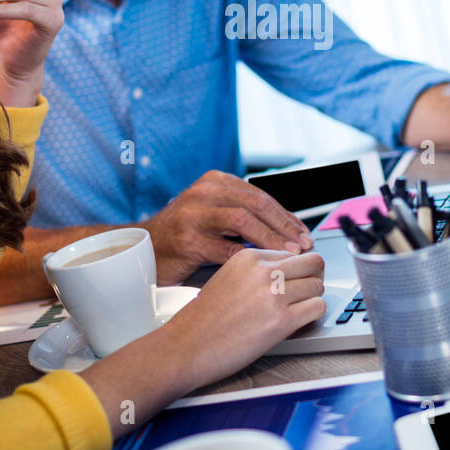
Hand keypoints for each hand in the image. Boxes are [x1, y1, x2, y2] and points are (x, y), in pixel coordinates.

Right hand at [144, 170, 313, 284]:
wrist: (145, 247)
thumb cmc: (184, 234)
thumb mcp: (213, 214)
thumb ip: (242, 214)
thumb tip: (287, 227)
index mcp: (216, 182)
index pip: (261, 196)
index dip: (286, 215)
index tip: (304, 232)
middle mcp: (204, 192)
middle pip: (257, 204)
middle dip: (284, 226)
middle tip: (303, 244)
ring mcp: (193, 214)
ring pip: (244, 221)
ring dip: (271, 239)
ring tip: (288, 254)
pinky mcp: (187, 239)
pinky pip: (225, 248)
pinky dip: (248, 258)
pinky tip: (262, 268)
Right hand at [162, 248, 325, 386]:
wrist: (186, 346)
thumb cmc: (203, 319)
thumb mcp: (228, 277)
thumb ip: (257, 270)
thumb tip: (289, 272)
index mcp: (249, 257)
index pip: (293, 253)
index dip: (298, 269)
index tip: (296, 280)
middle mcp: (263, 271)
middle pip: (313, 262)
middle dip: (313, 277)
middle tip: (306, 292)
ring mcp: (274, 295)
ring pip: (318, 285)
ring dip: (312, 298)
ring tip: (297, 310)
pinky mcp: (281, 321)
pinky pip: (317, 308)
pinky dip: (312, 316)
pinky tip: (297, 322)